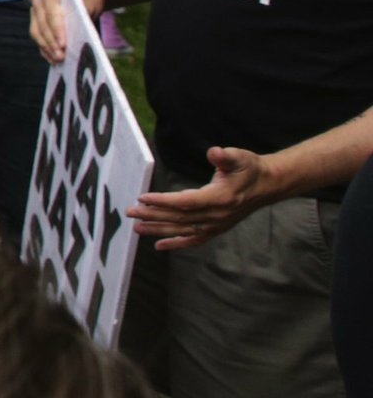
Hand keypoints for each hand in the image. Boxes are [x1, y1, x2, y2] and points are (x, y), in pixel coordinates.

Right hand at [29, 0, 96, 66]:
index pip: (52, 16)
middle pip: (43, 26)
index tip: (63, 45)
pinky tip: (52, 58)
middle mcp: (38, 2)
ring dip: (47, 48)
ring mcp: (35, 13)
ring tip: (58, 59)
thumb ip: (80, 20)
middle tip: (61, 56)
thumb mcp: (87, 7)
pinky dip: (44, 49)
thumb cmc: (86, 2)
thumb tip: (77, 39)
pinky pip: (37, 38)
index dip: (57, 31)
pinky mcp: (35, 23)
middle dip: (51, 43)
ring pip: (37, 33)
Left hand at [132, 146, 283, 250]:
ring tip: (136, 228)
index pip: (186, 202)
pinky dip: (176, 243)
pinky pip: (194, 239)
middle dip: (153, 215)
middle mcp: (217, 216)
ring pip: (183, 230)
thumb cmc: (250, 168)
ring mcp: (216, 225)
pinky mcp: (217, 229)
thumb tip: (215, 152)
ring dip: (158, 229)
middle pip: (179, 217)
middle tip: (130, 211)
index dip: (164, 201)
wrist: (268, 185)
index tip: (143, 198)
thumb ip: (225, 156)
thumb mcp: (239, 157)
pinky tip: (159, 245)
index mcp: (220, 198)